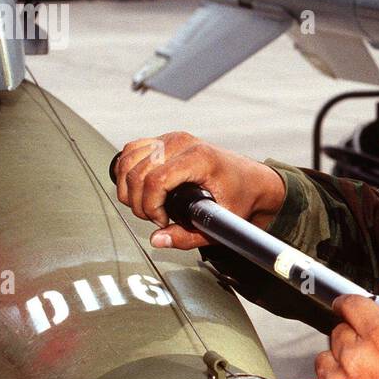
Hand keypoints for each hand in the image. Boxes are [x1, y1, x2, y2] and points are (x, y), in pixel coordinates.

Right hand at [112, 131, 286, 247]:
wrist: (252, 180)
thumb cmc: (241, 196)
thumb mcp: (220, 222)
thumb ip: (187, 236)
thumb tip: (159, 239)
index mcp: (200, 158)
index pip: (156, 180)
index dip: (151, 206)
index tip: (161, 221)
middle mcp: (182, 143)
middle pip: (137, 172)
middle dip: (138, 202)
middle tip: (154, 218)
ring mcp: (172, 139)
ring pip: (129, 159)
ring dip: (128, 187)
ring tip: (146, 206)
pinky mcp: (164, 140)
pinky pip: (132, 151)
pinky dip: (126, 171)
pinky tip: (137, 189)